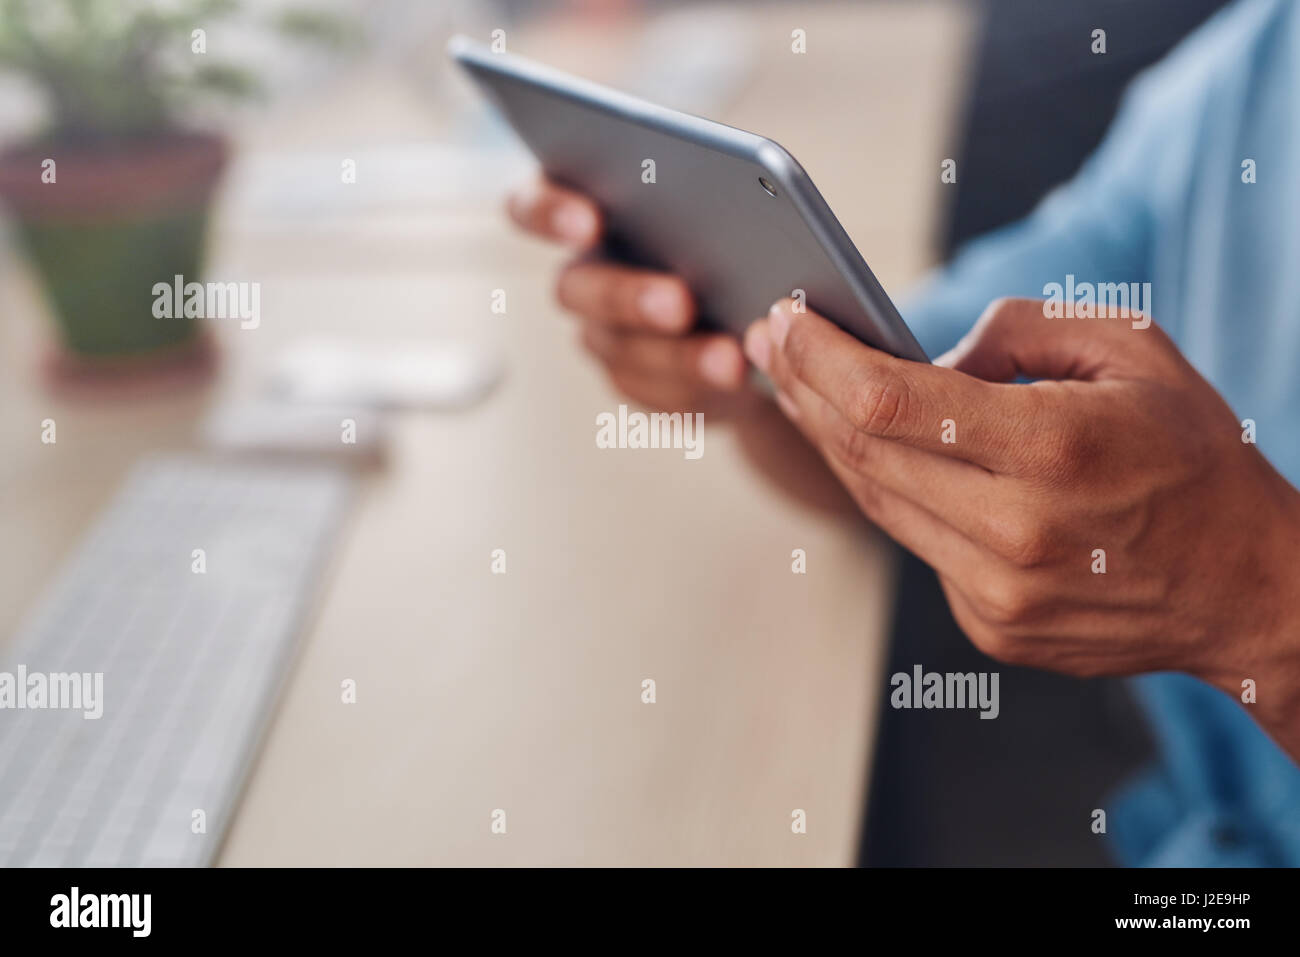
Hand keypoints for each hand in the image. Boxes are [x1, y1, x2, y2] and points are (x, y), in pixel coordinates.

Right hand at [505, 175, 749, 412]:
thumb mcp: (729, 195)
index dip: (549, 212)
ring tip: (728, 356)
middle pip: (577, 289)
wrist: (761, 303)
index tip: (587, 221)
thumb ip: (710, 186)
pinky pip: (656, 390)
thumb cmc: (736, 227)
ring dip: (676, 355)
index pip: (533, 204)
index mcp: (586, 207)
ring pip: (623, 350)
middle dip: (627, 297)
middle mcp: (585, 274)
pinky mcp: (638, 379)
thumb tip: (735, 194)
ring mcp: (605, 332)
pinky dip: (696, 385)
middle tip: (678, 303)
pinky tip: (734, 377)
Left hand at [745, 297, 1299, 752]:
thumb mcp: (1131, 350)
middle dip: (803, 387)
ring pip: (876, 501)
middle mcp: (1015, 532)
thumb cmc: (1192, 454)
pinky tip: (873, 451)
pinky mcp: (989, 626)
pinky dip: (890, 490)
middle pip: (863, 451)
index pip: (889, 400)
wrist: (1246, 588)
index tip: (786, 317)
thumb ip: (1018, 330)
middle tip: (769, 342)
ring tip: (799, 387)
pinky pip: (917, 543)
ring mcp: (997, 592)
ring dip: (827, 439)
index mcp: (1053, 450)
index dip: (821, 357)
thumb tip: (925, 357)